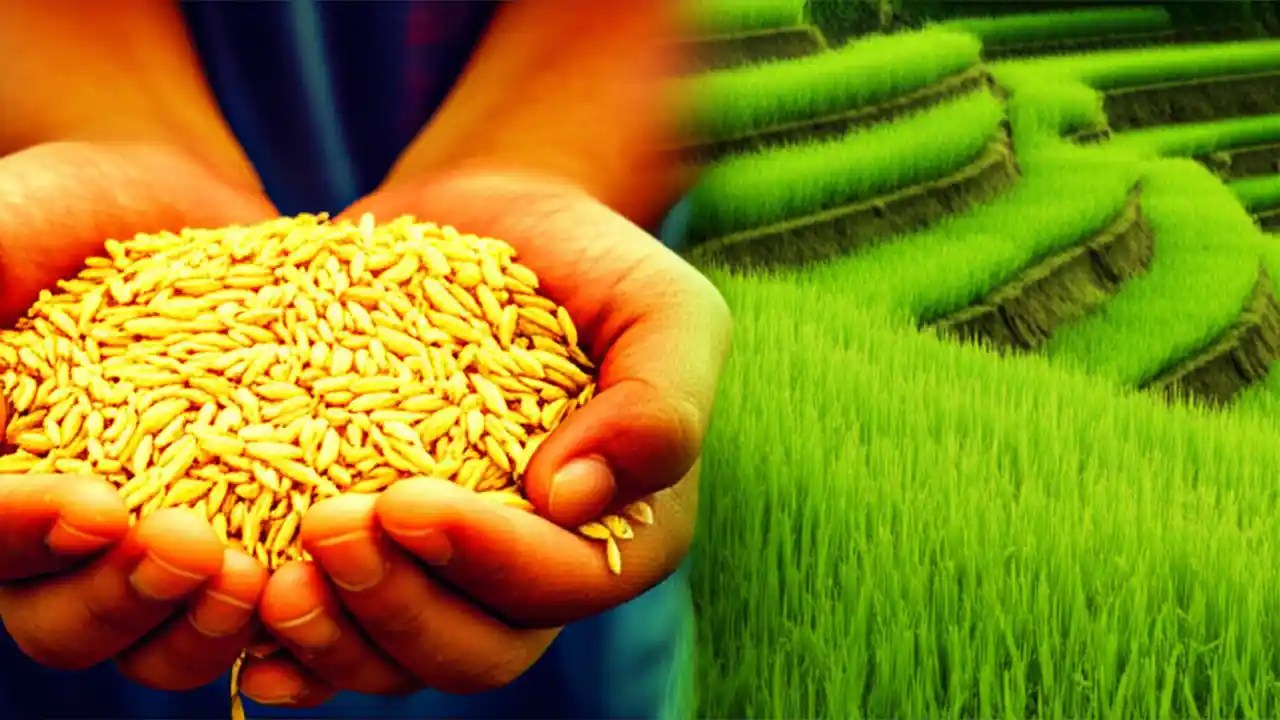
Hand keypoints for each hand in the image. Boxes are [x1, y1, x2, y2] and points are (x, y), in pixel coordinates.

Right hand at [0, 140, 275, 688]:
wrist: (193, 211)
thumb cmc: (78, 213)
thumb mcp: (12, 228)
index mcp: (0, 488)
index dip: (27, 537)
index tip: (96, 506)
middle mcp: (71, 541)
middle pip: (66, 625)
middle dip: (123, 600)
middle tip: (191, 549)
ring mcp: (164, 549)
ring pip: (163, 642)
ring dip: (205, 628)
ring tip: (258, 580)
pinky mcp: (255, 541)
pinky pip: (263, 610)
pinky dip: (290, 612)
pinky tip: (329, 580)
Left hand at [237, 169, 730, 704]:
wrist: (493, 219)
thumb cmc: (589, 261)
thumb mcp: (661, 306)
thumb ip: (658, 404)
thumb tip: (577, 500)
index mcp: (622, 531)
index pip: (565, 583)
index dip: (490, 561)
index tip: (410, 500)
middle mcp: (538, 569)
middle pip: (479, 650)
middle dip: (401, 607)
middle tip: (330, 528)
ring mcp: (452, 571)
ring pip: (402, 662)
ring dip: (338, 640)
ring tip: (275, 584)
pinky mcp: (382, 553)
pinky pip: (340, 639)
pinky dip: (296, 654)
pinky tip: (250, 643)